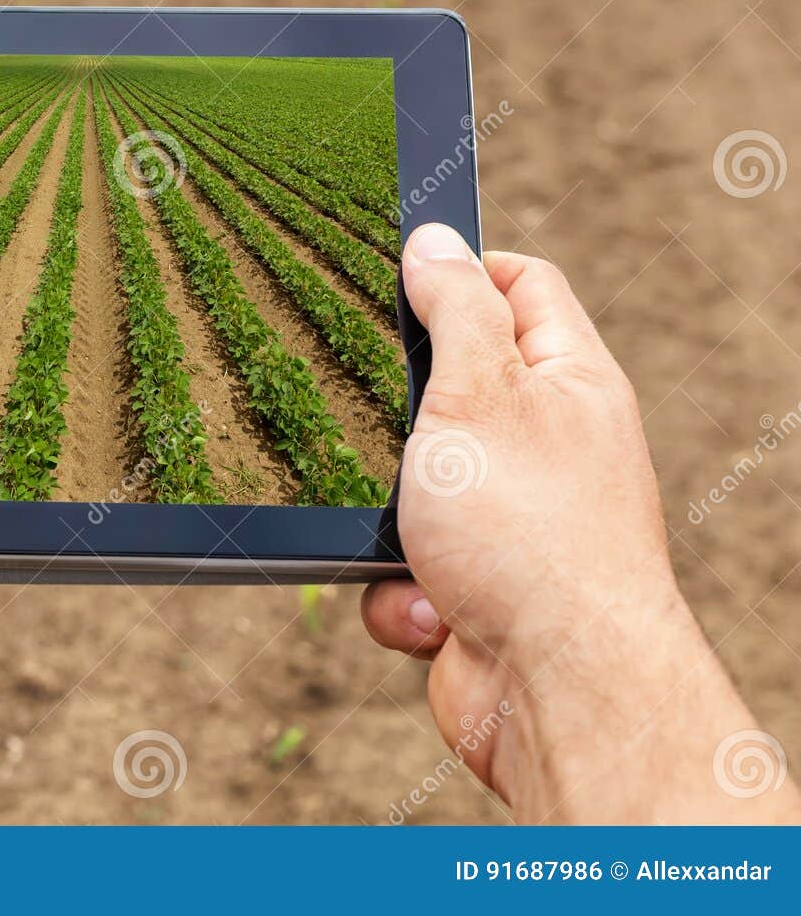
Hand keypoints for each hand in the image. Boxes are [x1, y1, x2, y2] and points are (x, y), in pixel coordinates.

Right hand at [364, 223, 799, 822]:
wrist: (555, 690)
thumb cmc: (532, 533)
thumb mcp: (479, 391)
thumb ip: (454, 308)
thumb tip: (435, 239)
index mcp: (570, 381)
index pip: (522, 285)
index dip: (461, 268)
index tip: (396, 274)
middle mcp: (546, 445)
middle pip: (452, 386)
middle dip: (397, 411)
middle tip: (360, 401)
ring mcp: (509, 520)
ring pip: (408, 482)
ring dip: (386, 513)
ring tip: (411, 534)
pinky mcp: (470, 586)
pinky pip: (400, 563)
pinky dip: (396, 586)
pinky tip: (426, 603)